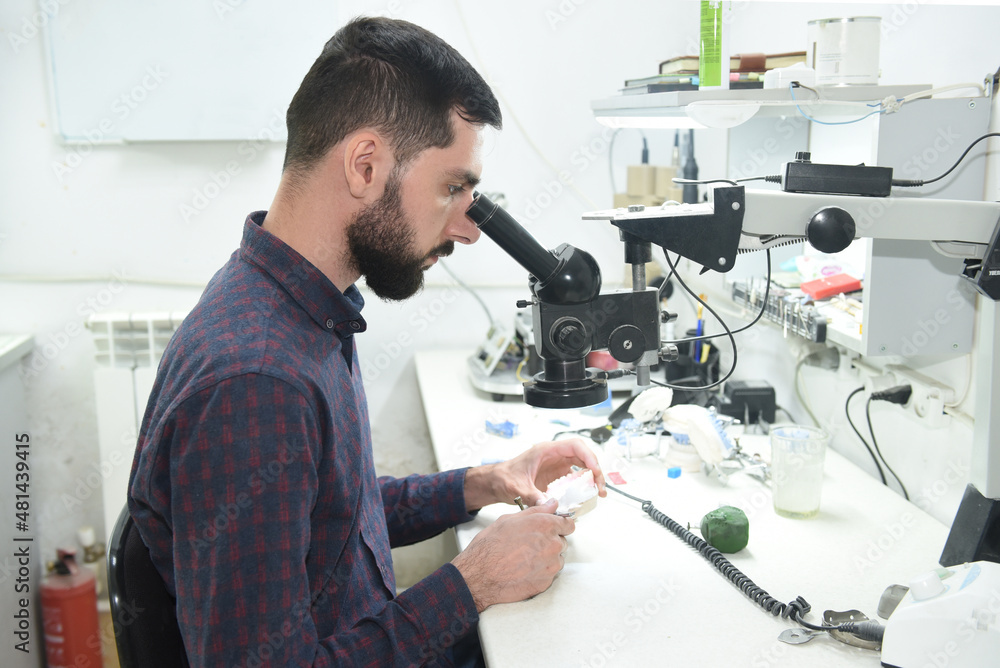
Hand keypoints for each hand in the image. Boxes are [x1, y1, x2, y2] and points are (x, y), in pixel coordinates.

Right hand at [452, 499, 572, 611]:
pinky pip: (549, 574)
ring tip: (524, 559)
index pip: (569, 524)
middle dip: (550, 542)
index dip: (560, 526)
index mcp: (545, 525)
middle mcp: (553, 544)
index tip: (553, 529)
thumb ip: (536, 511)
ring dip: (546, 558)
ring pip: (557, 559)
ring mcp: (551, 565)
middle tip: (530, 545)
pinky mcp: (546, 582)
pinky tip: (524, 570)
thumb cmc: (491, 545)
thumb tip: (552, 503)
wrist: (480, 575)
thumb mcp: (509, 519)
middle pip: (562, 542)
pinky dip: (540, 572)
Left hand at [496, 438, 606, 507]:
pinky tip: (586, 496)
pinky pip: (575, 478)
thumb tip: (547, 505)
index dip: (588, 456)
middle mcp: (554, 456)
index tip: (594, 470)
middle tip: (600, 487)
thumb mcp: (517, 488)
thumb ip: (532, 496)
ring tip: (598, 493)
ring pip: (582, 466)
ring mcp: (557, 466)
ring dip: (592, 478)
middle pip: (583, 456)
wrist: (495, 482)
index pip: (574, 446)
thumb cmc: (504, 477)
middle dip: (595, 470)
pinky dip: (583, 486)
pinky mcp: (557, 477)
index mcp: (546, 451)